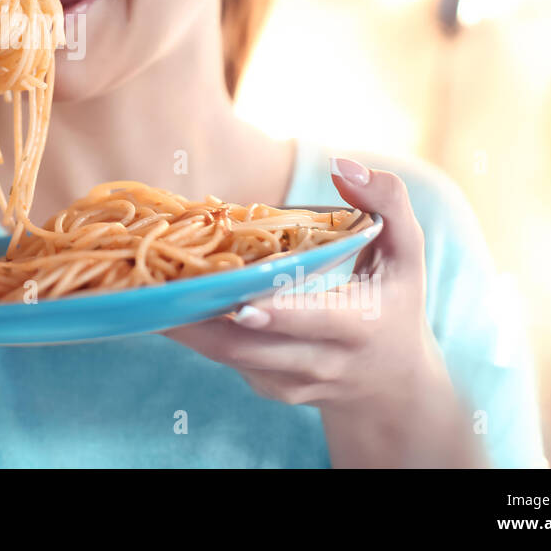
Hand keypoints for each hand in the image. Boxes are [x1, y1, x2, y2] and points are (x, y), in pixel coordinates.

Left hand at [159, 157, 483, 466]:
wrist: (390, 385)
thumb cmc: (395, 299)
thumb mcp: (405, 251)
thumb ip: (386, 201)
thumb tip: (342, 164)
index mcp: (359, 326)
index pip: (316, 322)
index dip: (280, 313)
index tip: (243, 303)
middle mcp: (321, 361)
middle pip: (256, 347)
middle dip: (207, 323)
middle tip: (163, 290)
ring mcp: (290, 381)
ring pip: (230, 356)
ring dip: (187, 325)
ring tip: (145, 291)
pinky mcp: (265, 386)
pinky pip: (225, 358)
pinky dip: (194, 330)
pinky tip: (161, 300)